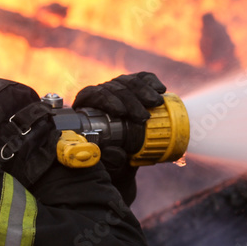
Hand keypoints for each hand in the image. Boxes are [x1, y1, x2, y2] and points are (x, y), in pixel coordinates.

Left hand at [73, 72, 166, 203]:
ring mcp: (117, 92)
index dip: (106, 99)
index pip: (92, 95)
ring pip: (127, 81)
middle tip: (144, 116)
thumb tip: (111, 151)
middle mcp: (100, 97)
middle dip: (130, 99)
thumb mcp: (110, 166)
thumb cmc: (111, 165)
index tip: (121, 112)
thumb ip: (109, 161)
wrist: (123, 166)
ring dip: (143, 89)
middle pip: (113, 87)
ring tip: (156, 102)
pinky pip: (141, 79)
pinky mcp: (134, 90)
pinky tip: (160, 88)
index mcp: (86, 111)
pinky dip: (150, 81)